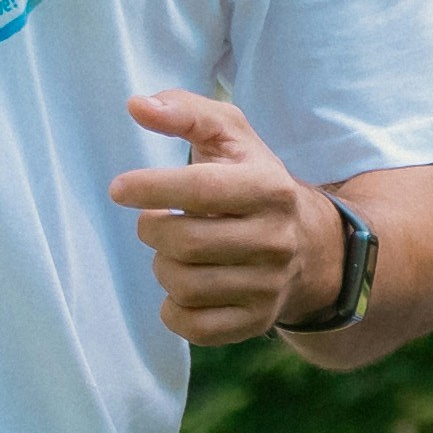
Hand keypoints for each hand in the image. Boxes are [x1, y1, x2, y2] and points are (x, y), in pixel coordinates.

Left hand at [108, 93, 341, 343]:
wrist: (312, 246)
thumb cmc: (253, 179)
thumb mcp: (231, 136)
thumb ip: (185, 112)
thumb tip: (137, 106)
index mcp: (270, 188)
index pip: (201, 190)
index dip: (151, 188)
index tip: (120, 189)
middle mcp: (276, 240)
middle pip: (185, 243)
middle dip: (153, 229)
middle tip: (155, 220)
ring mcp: (269, 286)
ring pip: (185, 286)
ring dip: (162, 266)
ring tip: (173, 251)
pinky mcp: (257, 321)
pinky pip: (194, 327)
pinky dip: (174, 309)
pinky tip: (181, 287)